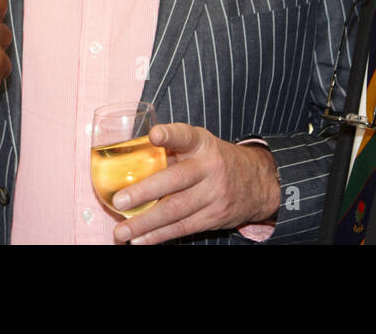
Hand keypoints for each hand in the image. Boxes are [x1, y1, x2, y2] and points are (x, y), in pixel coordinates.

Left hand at [110, 123, 279, 244]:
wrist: (257, 183)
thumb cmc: (215, 160)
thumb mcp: (201, 145)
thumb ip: (173, 149)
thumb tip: (128, 157)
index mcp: (201, 144)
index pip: (185, 135)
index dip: (170, 135)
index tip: (154, 136)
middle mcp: (209, 167)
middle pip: (175, 180)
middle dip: (144, 192)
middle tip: (119, 201)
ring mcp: (213, 194)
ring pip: (175, 210)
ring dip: (145, 223)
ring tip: (122, 231)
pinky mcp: (213, 217)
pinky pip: (182, 228)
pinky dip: (158, 236)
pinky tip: (140, 241)